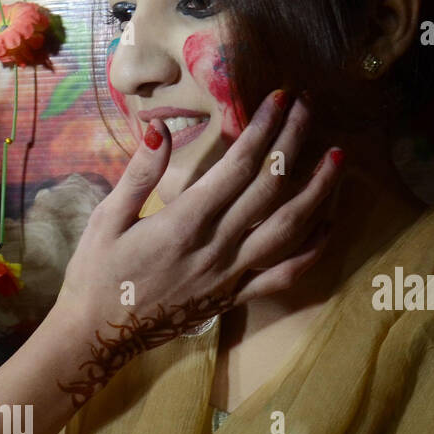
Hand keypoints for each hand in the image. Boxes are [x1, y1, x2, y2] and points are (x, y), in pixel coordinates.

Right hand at [53, 90, 341, 400]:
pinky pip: (284, 276)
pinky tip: (328, 225)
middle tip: (309, 106)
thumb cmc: (96, 274)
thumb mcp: (105, 219)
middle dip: (294, 141)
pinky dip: (312, 251)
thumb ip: (138, 175)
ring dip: (318, 191)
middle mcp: (216, 248)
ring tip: (338, 157)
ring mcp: (230, 275)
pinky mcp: (233, 298)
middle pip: (269, 187)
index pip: (238, 166)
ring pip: (288, 229)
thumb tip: (159, 129)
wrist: (97, 335)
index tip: (280, 97)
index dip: (264, 128)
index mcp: (184, 223)